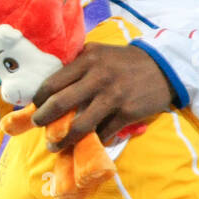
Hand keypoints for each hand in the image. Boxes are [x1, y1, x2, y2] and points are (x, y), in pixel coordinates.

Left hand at [31, 43, 173, 150]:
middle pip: (60, 104)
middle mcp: (97, 78)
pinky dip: (93, 142)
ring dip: (63, 139)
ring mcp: (112, 97)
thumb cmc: (125, 61)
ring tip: (55, 145)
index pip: (53, 82)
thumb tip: (52, 82)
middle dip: (43, 119)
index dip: (39, 98)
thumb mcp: (99, 52)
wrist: (163, 67)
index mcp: (87, 61)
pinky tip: (85, 145)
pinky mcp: (126, 113)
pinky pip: (103, 133)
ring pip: (80, 125)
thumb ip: (77, 63)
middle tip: (37, 125)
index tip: (35, 106)